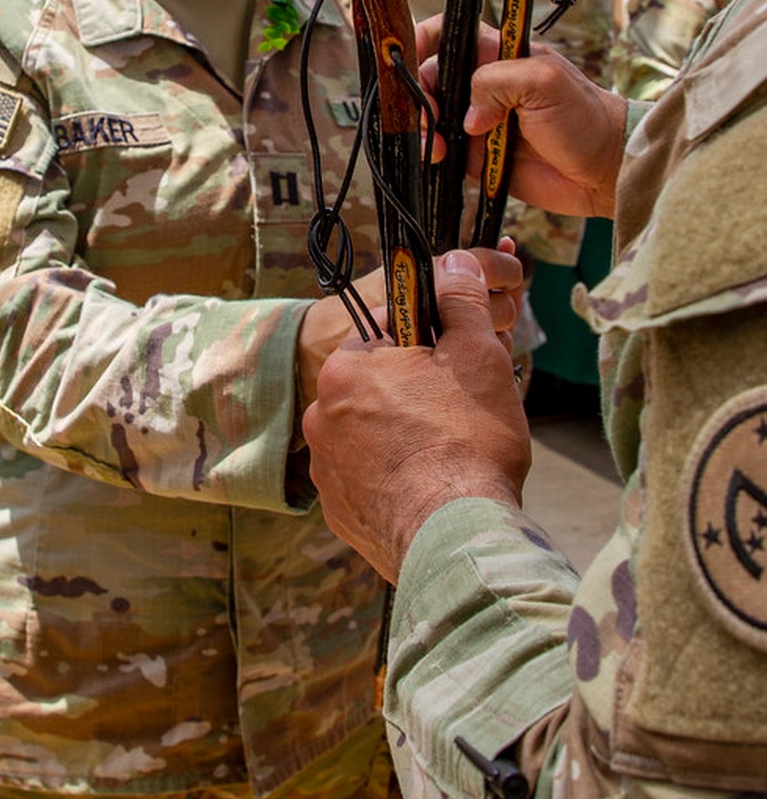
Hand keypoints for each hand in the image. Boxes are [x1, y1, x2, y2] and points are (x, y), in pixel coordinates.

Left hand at [303, 250, 530, 582]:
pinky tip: (428, 486)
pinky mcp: (338, 510)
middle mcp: (321, 414)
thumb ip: (462, 303)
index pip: (388, 330)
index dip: (431, 340)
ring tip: (447, 452)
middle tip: (461, 408)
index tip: (457, 357)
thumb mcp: (477, 355)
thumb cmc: (467, 441)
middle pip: (377, 384)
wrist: (454, 535)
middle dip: (417, 389)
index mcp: (347, 366)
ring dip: (403, 433)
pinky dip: (393, 477)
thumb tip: (457, 263)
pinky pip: (367, 478)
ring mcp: (326, 467)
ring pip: (370, 432)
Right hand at [416, 17, 626, 218]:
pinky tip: (439, 160)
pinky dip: (434, 156)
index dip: (423, 38)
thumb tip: (466, 116)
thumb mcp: (544, 82)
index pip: (449, 31)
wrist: (604, 170)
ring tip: (437, 149)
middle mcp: (484, 83)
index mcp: (498, 53)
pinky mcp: (478, 154)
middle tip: (430, 118)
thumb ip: (496, 82)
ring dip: (425, 130)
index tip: (406, 57)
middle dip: (419, 95)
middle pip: (429, 76)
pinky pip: (444, 151)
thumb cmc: (586, 119)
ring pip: (432, 116)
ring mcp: (479, 119)